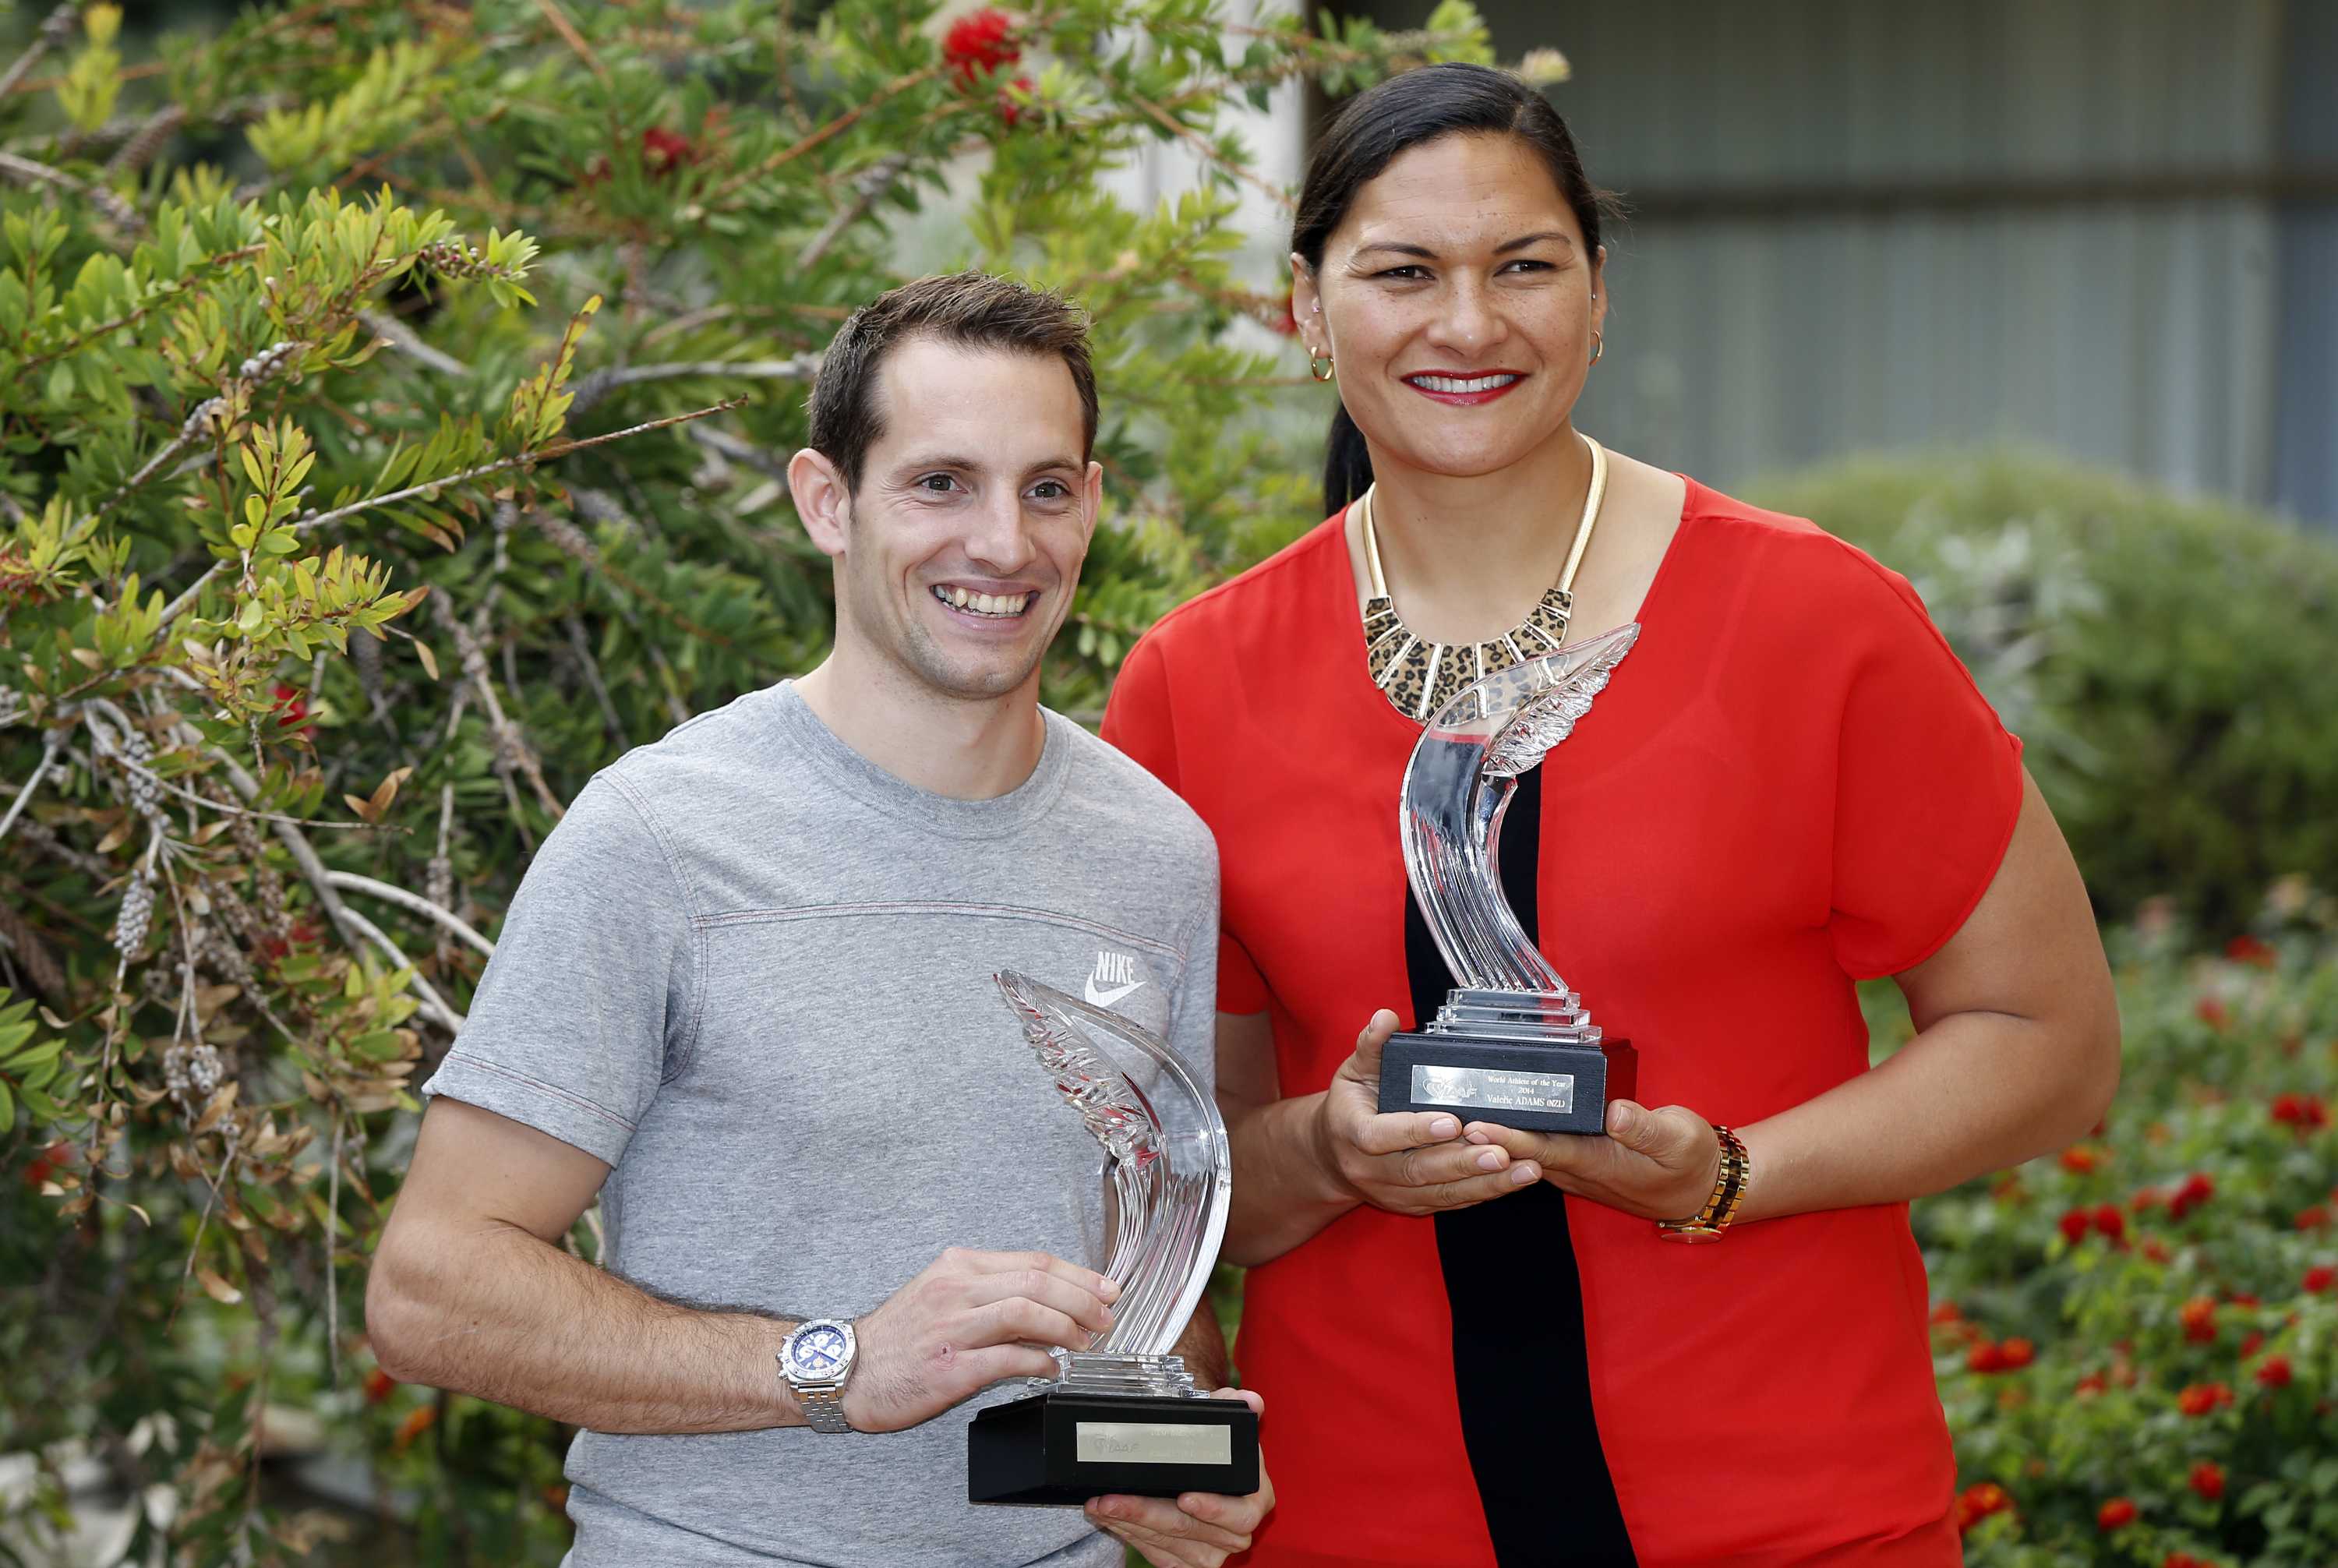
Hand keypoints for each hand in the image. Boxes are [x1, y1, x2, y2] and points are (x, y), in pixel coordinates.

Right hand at [837, 1248, 1117, 1432]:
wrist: (848, 1370)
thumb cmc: (900, 1336)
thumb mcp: (944, 1296)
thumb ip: (992, 1293)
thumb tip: (1050, 1304)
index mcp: (960, 1267)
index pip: (1034, 1261)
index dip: (1079, 1276)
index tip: (1105, 1289)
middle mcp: (957, 1290)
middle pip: (1037, 1281)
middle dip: (1083, 1299)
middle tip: (1106, 1317)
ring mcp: (953, 1328)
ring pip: (1026, 1312)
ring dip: (1067, 1327)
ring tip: (1085, 1342)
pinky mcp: (950, 1368)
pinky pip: (1008, 1358)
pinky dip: (1040, 1361)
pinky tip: (1052, 1368)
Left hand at [1086, 1388, 1273, 1567]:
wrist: (1200, 1470)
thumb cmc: (1213, 1449)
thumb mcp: (1223, 1424)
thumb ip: (1233, 1406)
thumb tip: (1249, 1399)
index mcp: (1254, 1501)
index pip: (1240, 1514)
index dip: (1213, 1508)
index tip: (1184, 1497)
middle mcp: (1236, 1533)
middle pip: (1189, 1529)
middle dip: (1146, 1513)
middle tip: (1113, 1499)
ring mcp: (1209, 1551)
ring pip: (1165, 1542)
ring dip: (1128, 1522)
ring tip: (1101, 1503)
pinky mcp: (1183, 1561)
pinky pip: (1154, 1551)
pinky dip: (1128, 1532)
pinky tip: (1110, 1517)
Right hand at [1312, 1009, 1543, 1215]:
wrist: (1332, 1156)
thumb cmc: (1349, 1106)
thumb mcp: (1353, 1072)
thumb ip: (1371, 1045)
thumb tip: (1386, 1017)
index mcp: (1352, 1133)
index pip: (1380, 1136)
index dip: (1416, 1131)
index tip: (1453, 1122)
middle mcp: (1370, 1170)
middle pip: (1419, 1171)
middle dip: (1464, 1163)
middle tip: (1503, 1152)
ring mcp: (1393, 1192)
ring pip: (1441, 1192)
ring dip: (1486, 1183)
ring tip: (1525, 1169)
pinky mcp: (1413, 1204)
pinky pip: (1451, 1202)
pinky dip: (1484, 1192)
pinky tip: (1514, 1180)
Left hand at [1463, 1100, 1720, 1221]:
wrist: (1701, 1189)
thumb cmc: (1691, 1161)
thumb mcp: (1680, 1139)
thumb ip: (1646, 1128)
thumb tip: (1616, 1112)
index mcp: (1598, 1163)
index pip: (1544, 1150)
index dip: (1509, 1139)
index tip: (1477, 1127)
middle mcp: (1578, 1170)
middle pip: (1522, 1154)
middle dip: (1485, 1140)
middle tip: (1444, 1118)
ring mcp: (1575, 1169)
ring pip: (1525, 1154)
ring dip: (1493, 1141)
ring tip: (1452, 1117)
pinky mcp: (1576, 1162)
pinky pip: (1536, 1151)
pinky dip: (1512, 1139)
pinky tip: (1488, 1121)